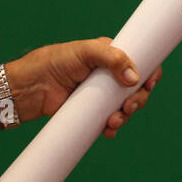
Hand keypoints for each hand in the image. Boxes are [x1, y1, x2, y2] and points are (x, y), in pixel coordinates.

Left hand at [22, 38, 161, 136]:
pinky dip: (113, 127)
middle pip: (137, 89)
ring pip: (125, 107)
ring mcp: (102, 95)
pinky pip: (110, 121)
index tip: (150, 84)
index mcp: (112, 56)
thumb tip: (134, 77)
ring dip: (125, 116)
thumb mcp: (85, 51)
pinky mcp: (92, 112)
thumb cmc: (55, 62)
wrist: (31, 88)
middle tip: (128, 106)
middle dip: (138, 100)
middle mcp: (110, 76)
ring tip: (113, 121)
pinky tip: (108, 130)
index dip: (150, 73)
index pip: (141, 62)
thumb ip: (112, 58)